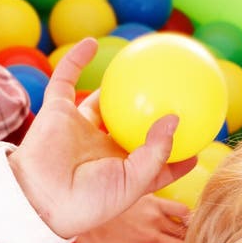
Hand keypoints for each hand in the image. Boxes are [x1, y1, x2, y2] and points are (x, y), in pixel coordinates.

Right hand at [7, 38, 196, 238]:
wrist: (43, 199)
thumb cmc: (91, 200)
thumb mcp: (133, 182)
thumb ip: (156, 152)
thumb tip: (175, 118)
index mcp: (124, 171)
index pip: (156, 163)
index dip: (176, 155)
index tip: (198, 145)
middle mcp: (104, 149)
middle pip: (133, 128)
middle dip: (151, 116)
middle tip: (176, 97)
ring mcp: (81, 129)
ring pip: (103, 102)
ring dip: (118, 86)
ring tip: (139, 66)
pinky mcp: (59, 112)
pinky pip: (66, 79)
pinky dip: (76, 60)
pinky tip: (92, 42)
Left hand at [75, 194, 189, 242]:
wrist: (79, 204)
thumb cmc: (91, 237)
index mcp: (149, 239)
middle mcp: (156, 220)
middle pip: (186, 234)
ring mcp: (154, 204)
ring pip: (185, 216)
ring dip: (190, 229)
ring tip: (188, 241)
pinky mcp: (149, 194)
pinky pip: (175, 203)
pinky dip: (183, 213)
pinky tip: (179, 221)